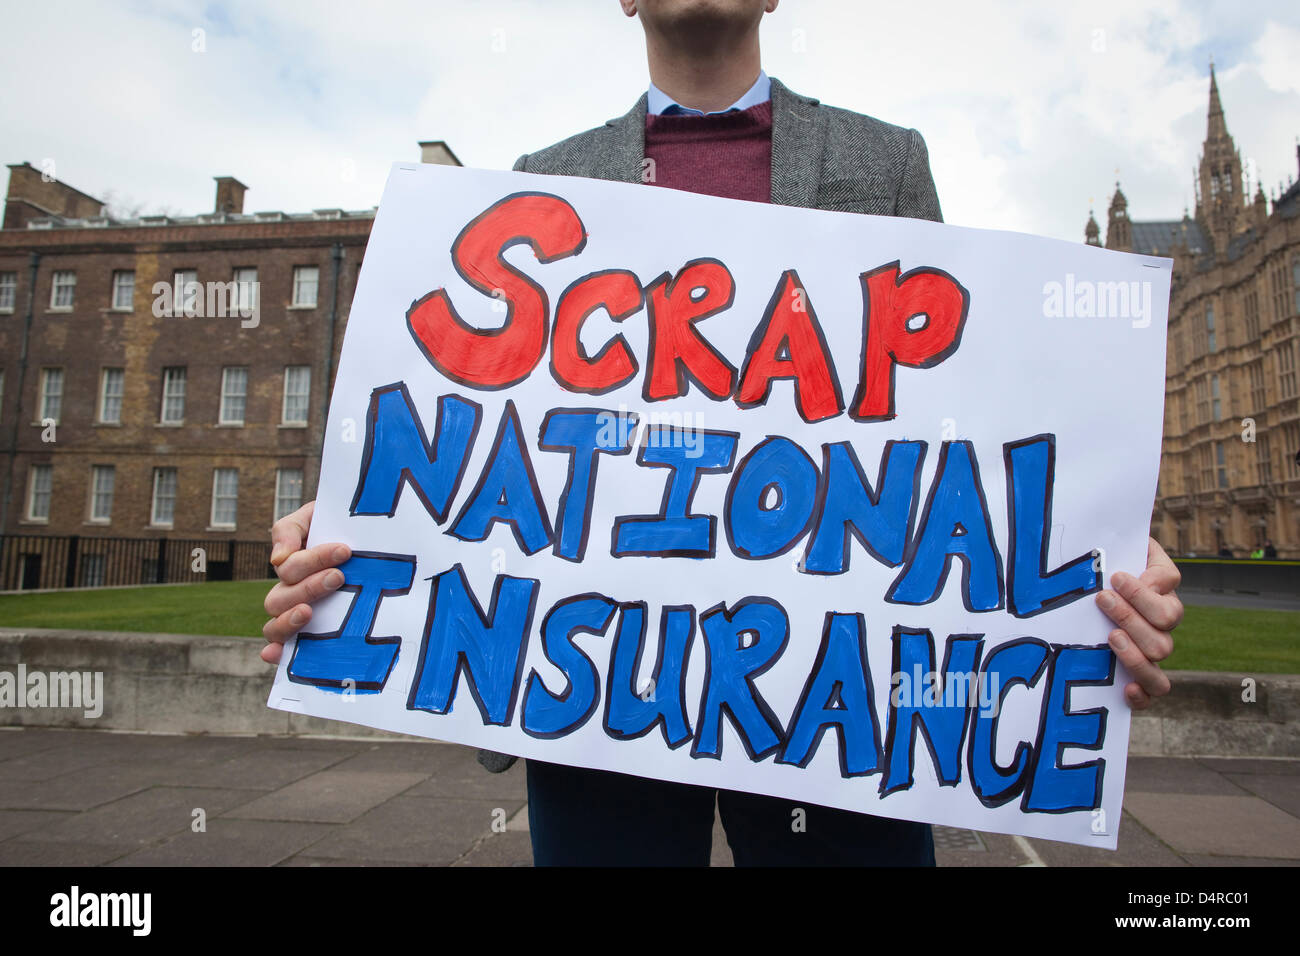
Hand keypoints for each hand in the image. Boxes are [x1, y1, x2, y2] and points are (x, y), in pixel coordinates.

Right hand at [261, 501, 350, 664]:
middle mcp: (290, 595)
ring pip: (275, 626)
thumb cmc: (342, 530)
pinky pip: (285, 651)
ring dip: (288, 620)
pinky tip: (274, 654)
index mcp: (291, 567)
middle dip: (308, 587)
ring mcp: (298, 618)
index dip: (313, 560)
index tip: (345, 550)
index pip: (289, 568)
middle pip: (280, 599)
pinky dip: (274, 653)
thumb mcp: (315, 518)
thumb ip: (290, 529)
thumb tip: (278, 559)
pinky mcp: (311, 639)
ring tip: (309, 611)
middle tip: (339, 576)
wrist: (372, 541)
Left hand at [1095, 536, 1182, 709]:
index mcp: (1159, 584)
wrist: (1089, 595)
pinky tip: (1127, 688)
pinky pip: (1155, 691)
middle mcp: (1163, 618)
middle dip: (1133, 611)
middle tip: (1103, 601)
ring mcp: (1154, 647)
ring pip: (1162, 655)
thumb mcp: (1111, 546)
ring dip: (1138, 648)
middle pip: (1166, 622)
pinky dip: (1144, 693)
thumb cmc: (1100, 566)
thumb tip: (1110, 540)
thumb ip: (1119, 540)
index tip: (1116, 577)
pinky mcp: (1141, 675)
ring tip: (1111, 637)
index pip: (1167, 583)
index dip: (1145, 586)